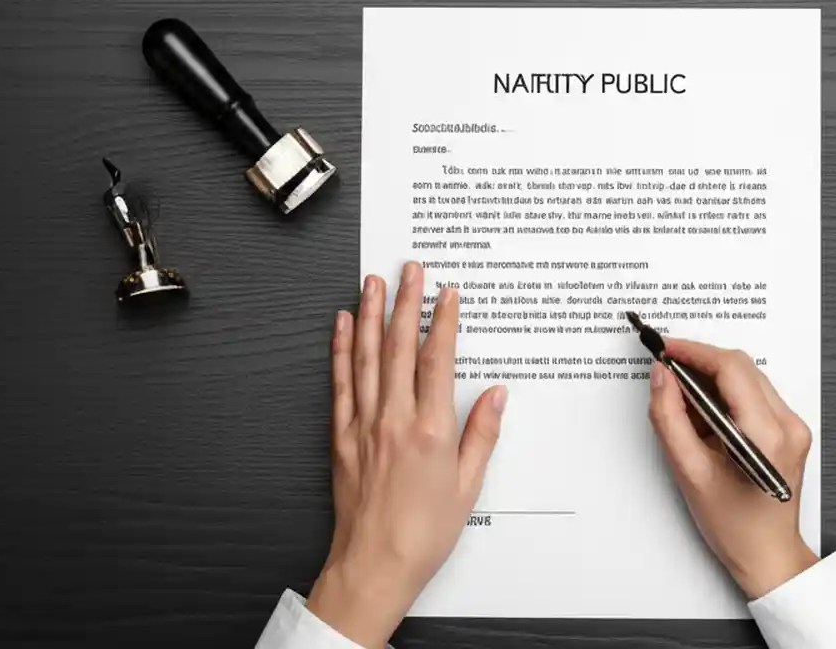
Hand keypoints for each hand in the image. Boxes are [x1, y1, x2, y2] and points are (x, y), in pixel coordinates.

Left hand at [307, 262, 506, 646]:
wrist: (374, 565)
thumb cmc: (423, 533)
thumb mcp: (468, 486)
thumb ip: (481, 434)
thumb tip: (495, 394)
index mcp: (431, 431)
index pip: (438, 360)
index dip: (443, 321)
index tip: (447, 293)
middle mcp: (394, 421)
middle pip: (401, 348)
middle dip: (406, 303)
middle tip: (410, 269)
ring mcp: (364, 427)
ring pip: (367, 358)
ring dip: (372, 315)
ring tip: (374, 282)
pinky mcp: (342, 438)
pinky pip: (340, 384)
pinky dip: (341, 351)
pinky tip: (343, 326)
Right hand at [648, 340, 816, 598]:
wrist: (767, 554)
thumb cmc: (734, 525)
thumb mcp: (689, 471)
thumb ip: (669, 418)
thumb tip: (660, 377)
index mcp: (767, 435)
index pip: (731, 368)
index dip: (694, 352)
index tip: (666, 350)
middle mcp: (788, 424)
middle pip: (741, 367)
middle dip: (700, 364)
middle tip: (666, 374)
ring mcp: (794, 426)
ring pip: (747, 379)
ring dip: (712, 381)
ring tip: (684, 405)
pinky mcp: (790, 430)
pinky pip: (754, 395)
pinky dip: (726, 397)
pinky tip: (706, 418)